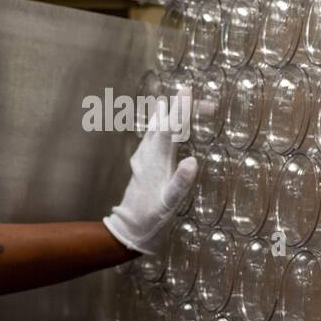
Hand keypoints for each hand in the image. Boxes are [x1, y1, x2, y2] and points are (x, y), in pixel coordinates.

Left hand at [102, 87, 201, 253]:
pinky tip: (156, 131)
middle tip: (190, 93)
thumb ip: (180, 182)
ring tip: (168, 101)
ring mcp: (143, 161)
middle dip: (176, 108)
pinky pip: (150, 141)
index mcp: (157, 161)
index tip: (188, 90)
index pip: (171, 129)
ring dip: (163, 115)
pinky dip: (157, 129)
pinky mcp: (141, 167)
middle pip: (162, 124)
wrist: (128, 231)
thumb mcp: (169, 204)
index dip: (180, 109)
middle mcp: (148, 156)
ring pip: (153, 131)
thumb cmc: (151, 219)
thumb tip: (193, 161)